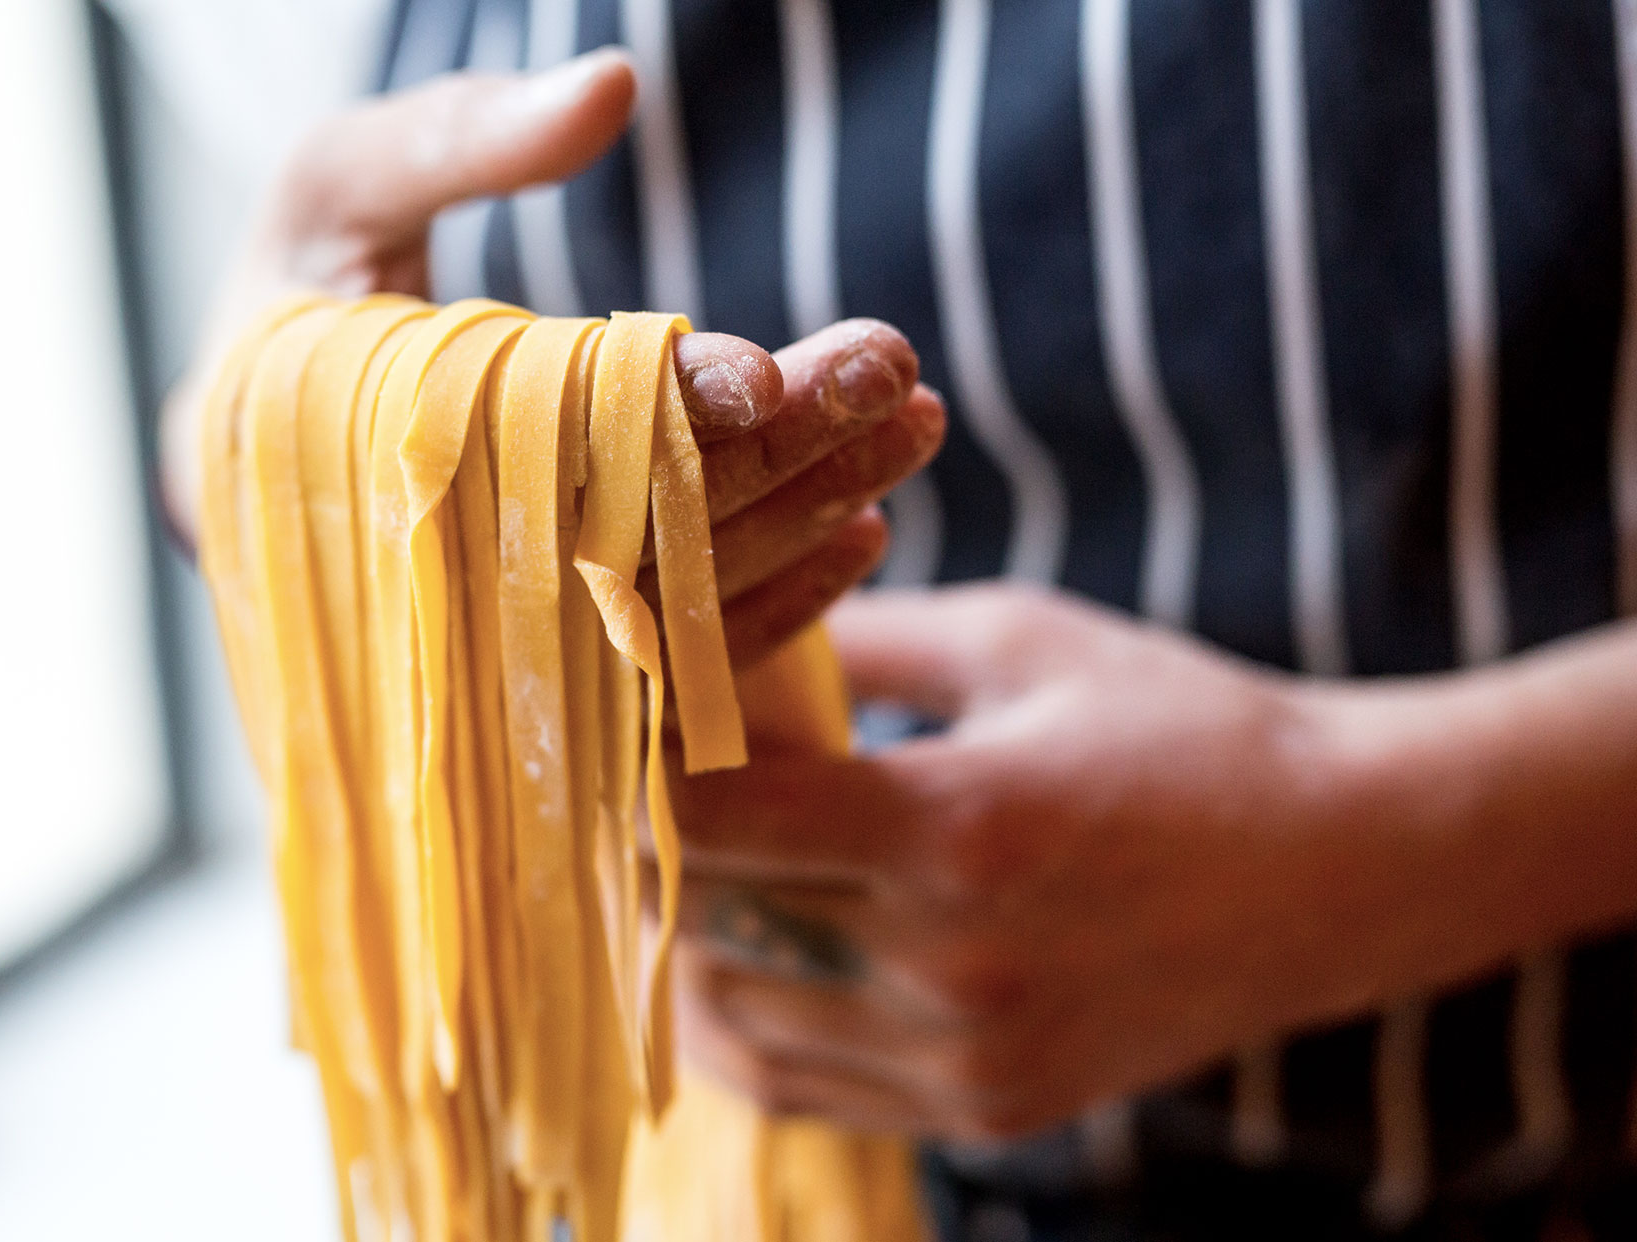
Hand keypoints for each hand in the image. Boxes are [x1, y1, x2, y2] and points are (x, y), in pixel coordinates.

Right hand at [161, 50, 941, 664]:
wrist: (262, 461)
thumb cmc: (297, 306)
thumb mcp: (338, 190)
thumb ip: (456, 138)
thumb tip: (613, 83)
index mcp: (349, 464)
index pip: (539, 454)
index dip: (660, 416)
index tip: (770, 372)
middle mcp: (424, 581)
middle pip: (631, 532)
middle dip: (775, 451)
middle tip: (892, 370)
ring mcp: (492, 645)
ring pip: (670, 602)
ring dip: (801, 512)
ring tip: (912, 422)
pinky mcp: (547, 679)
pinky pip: (671, 662)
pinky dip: (774, 599)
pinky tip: (865, 530)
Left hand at [667, 584, 1396, 1139]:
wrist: (1340, 869)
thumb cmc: (1180, 727)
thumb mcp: (1021, 640)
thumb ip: (856, 635)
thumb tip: (717, 621)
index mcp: (959, 827)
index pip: (713, 819)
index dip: (643, 769)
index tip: (626, 722)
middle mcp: (954, 965)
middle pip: (705, 923)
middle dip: (645, 853)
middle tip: (622, 794)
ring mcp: (970, 1057)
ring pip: (734, 1024)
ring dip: (679, 949)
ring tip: (668, 874)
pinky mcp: (988, 1109)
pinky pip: (802, 1088)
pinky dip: (744, 1029)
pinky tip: (734, 963)